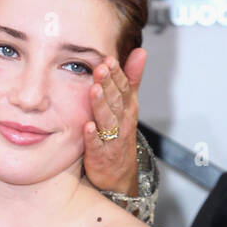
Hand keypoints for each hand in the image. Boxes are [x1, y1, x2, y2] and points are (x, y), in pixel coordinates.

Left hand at [82, 49, 145, 198]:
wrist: (119, 174)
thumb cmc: (121, 135)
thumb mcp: (130, 106)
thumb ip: (132, 79)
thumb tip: (140, 51)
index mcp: (127, 108)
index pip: (124, 88)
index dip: (117, 74)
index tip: (109, 60)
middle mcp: (122, 122)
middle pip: (116, 101)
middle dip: (109, 84)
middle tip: (101, 68)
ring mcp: (111, 140)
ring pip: (107, 121)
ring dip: (101, 105)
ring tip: (94, 89)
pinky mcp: (100, 156)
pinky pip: (96, 146)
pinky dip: (92, 137)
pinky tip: (87, 127)